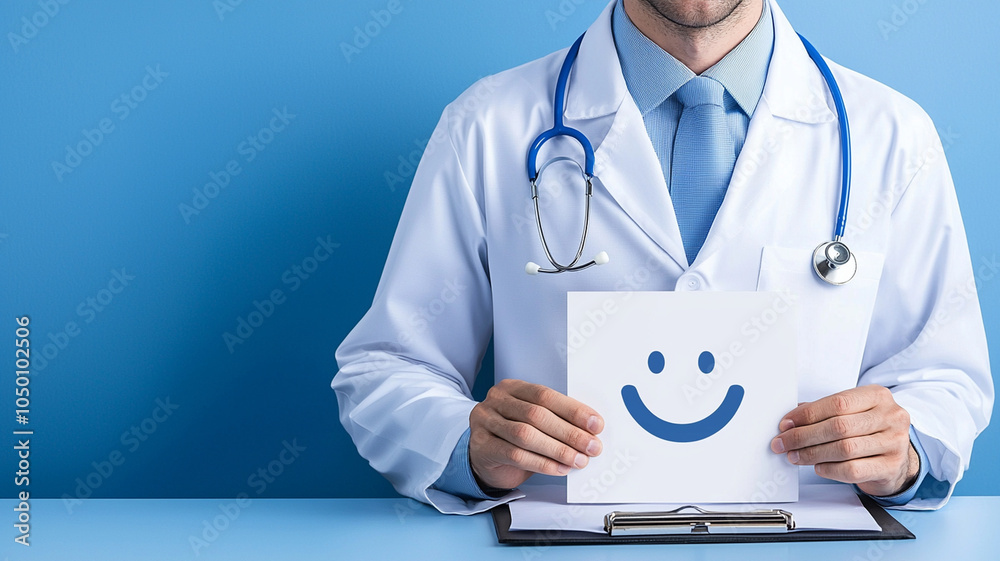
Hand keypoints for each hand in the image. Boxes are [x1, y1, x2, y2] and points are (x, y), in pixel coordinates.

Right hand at [469, 379, 603, 489]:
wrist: (483, 457)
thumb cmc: (512, 436)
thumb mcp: (531, 420)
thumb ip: (554, 420)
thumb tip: (590, 431)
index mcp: (512, 388)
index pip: (545, 395)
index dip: (572, 410)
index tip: (595, 424)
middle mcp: (496, 401)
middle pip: (537, 415)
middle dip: (569, 432)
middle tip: (592, 446)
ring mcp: (485, 422)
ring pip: (526, 435)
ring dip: (558, 449)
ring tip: (578, 459)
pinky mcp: (482, 446)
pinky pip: (515, 455)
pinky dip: (542, 463)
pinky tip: (559, 468)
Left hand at [770, 385, 918, 496]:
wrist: (898, 458)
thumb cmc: (869, 431)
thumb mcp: (852, 413)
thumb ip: (824, 411)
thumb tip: (791, 421)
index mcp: (877, 396)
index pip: (837, 403)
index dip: (807, 414)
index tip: (786, 424)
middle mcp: (890, 417)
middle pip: (838, 427)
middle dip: (804, 436)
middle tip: (784, 443)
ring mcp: (894, 442)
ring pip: (844, 449)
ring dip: (812, 454)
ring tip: (795, 456)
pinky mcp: (891, 466)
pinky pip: (853, 470)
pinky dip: (830, 469)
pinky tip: (818, 467)